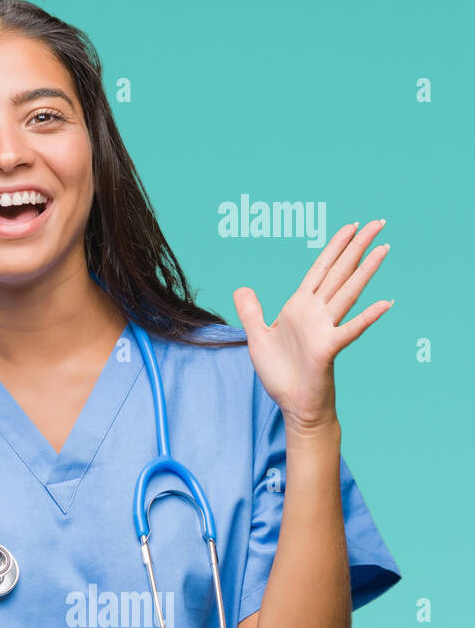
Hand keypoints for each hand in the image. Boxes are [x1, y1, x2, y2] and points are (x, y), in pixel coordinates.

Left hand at [232, 220, 393, 433]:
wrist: (292, 403)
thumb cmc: (280, 373)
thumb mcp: (257, 337)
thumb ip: (251, 311)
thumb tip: (242, 287)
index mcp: (300, 306)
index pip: (320, 269)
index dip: (334, 247)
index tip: (351, 227)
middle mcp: (316, 313)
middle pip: (339, 273)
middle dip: (357, 247)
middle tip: (379, 223)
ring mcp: (325, 329)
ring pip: (348, 293)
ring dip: (365, 271)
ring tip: (383, 249)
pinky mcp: (328, 349)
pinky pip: (350, 330)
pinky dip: (367, 317)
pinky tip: (385, 303)